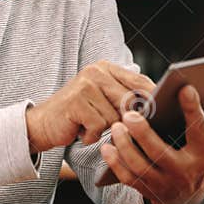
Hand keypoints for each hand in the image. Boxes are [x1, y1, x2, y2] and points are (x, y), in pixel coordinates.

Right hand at [25, 60, 155, 151]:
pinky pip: (99, 126)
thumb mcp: (104, 101)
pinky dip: (92, 135)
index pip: (140, 81)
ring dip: (105, 129)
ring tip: (90, 125)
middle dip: (126, 120)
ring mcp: (85, 85)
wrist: (44, 123)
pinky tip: (82, 131)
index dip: (152, 100)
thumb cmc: (80, 115)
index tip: (159, 115)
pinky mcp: (76, 102)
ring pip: (115, 117)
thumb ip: (126, 98)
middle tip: (114, 127)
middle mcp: (95, 71)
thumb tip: (158, 108)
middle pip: (130, 101)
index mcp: (106, 68)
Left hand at [100, 85, 203, 203]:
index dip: (192, 109)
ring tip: (117, 127)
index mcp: (203, 154)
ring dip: (125, 146)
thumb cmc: (198, 158)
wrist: (187, 199)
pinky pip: (128, 178)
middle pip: (160, 152)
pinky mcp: (147, 191)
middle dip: (142, 133)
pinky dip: (115, 162)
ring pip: (140, 167)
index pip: (199, 130)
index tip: (184, 87)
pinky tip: (108, 147)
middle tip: (129, 114)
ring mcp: (164, 184)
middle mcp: (184, 172)